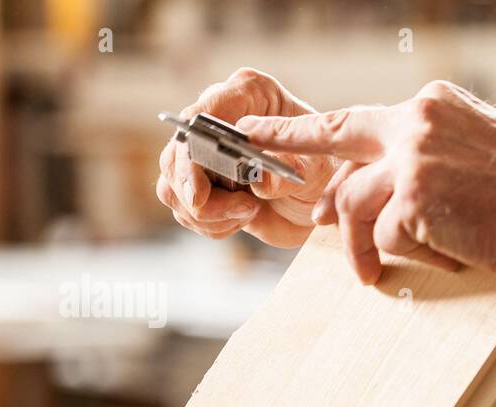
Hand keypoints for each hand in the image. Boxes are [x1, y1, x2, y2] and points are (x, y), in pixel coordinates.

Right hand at [156, 68, 338, 247]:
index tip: (199, 192)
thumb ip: (289, 173)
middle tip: (244, 211)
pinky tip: (240, 219)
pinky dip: (208, 224)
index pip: (200, 116)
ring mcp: (203, 149)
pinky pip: (183, 209)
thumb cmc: (323, 171)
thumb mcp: (318, 169)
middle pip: (175, 155)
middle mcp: (217, 116)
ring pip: (172, 185)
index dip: (191, 153)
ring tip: (249, 213)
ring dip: (206, 213)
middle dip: (199, 194)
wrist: (322, 199)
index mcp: (247, 94)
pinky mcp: (200, 182)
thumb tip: (259, 182)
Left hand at [235, 80, 495, 282]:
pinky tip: (423, 267)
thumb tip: (396, 180)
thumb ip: (438, 154)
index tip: (292, 139)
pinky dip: (399, 258)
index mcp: (434, 106)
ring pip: (350, 201)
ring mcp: (412, 158)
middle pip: (333, 134)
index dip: (326, 140)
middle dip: (287, 144)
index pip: (363, 120)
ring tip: (367, 273)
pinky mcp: (413, 199)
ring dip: (352, 244)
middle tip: (256, 153)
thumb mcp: (486, 151)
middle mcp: (417, 121)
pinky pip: (381, 237)